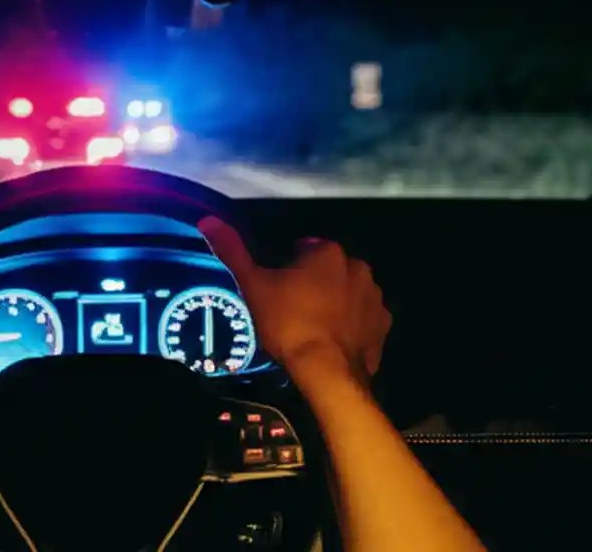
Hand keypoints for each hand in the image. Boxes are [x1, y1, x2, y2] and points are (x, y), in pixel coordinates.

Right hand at [198, 217, 390, 385]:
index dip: (288, 266)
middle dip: (314, 282)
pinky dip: (351, 325)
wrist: (326, 372)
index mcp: (328, 252)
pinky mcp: (383, 327)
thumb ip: (233, 251)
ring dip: (335, 301)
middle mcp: (359, 267)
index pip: (304, 248)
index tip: (277, 287)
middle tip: (291, 308)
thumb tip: (208, 220)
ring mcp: (375, 298)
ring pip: (349, 292)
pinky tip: (333, 341)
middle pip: (329, 269)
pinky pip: (363, 318)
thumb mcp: (254, 286)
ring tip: (312, 326)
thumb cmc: (288, 323)